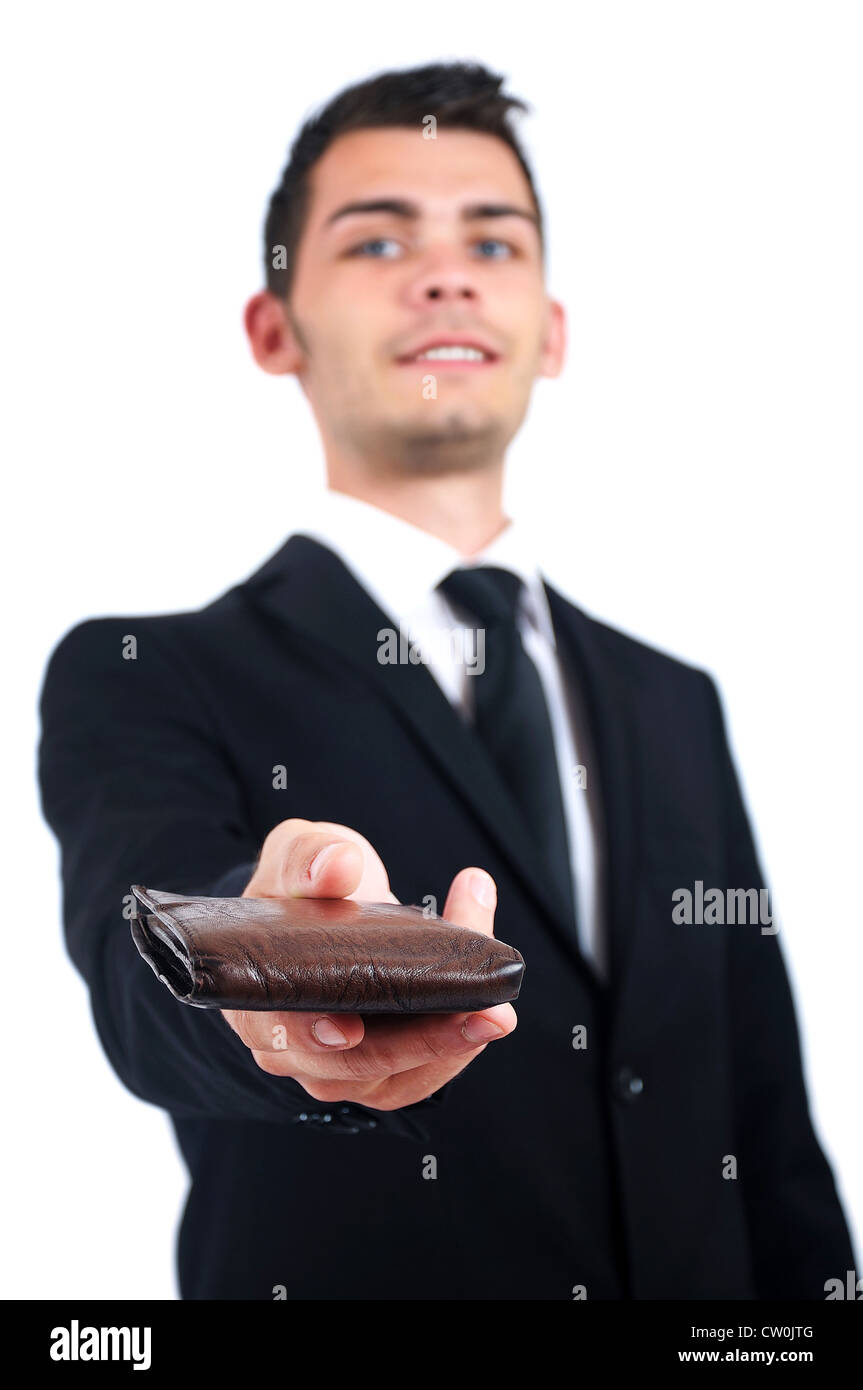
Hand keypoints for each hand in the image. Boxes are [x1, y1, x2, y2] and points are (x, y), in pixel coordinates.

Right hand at [221, 818, 516, 1110]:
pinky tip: (492, 1009)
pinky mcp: (383, 1071)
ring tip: (497, 1011)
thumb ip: (307, 856)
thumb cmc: (300, 889)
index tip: (349, 1028)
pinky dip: (459, 1044)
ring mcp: (339, 1067)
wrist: (325, 909)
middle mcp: (292, 1049)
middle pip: (352, 1065)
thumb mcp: (293, 854)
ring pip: (396, 1076)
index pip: (280, 1032)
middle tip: (479, 1014)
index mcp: (257, 1000)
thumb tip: (339, 865)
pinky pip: (422, 1075)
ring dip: (452, 1046)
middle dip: (420, 1042)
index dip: (313, 1033)